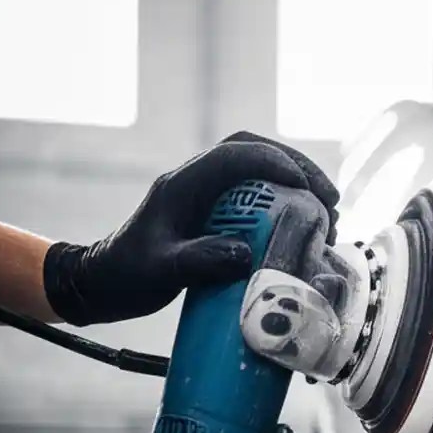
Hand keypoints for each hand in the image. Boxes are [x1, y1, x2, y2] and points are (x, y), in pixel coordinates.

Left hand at [44, 131, 339, 325]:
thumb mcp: (161, 271)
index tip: (307, 189)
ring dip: (297, 181)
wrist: (102, 283)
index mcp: (183, 183)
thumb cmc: (127, 275)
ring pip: (258, 166)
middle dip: (298, 166)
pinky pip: (257, 191)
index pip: (235, 154)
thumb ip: (198, 260)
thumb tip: (246, 253)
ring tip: (328, 211)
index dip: (275, 163)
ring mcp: (206, 191)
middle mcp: (197, 179)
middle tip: (329, 198)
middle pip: (254, 149)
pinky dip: (286, 200)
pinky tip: (306, 224)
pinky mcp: (214, 209)